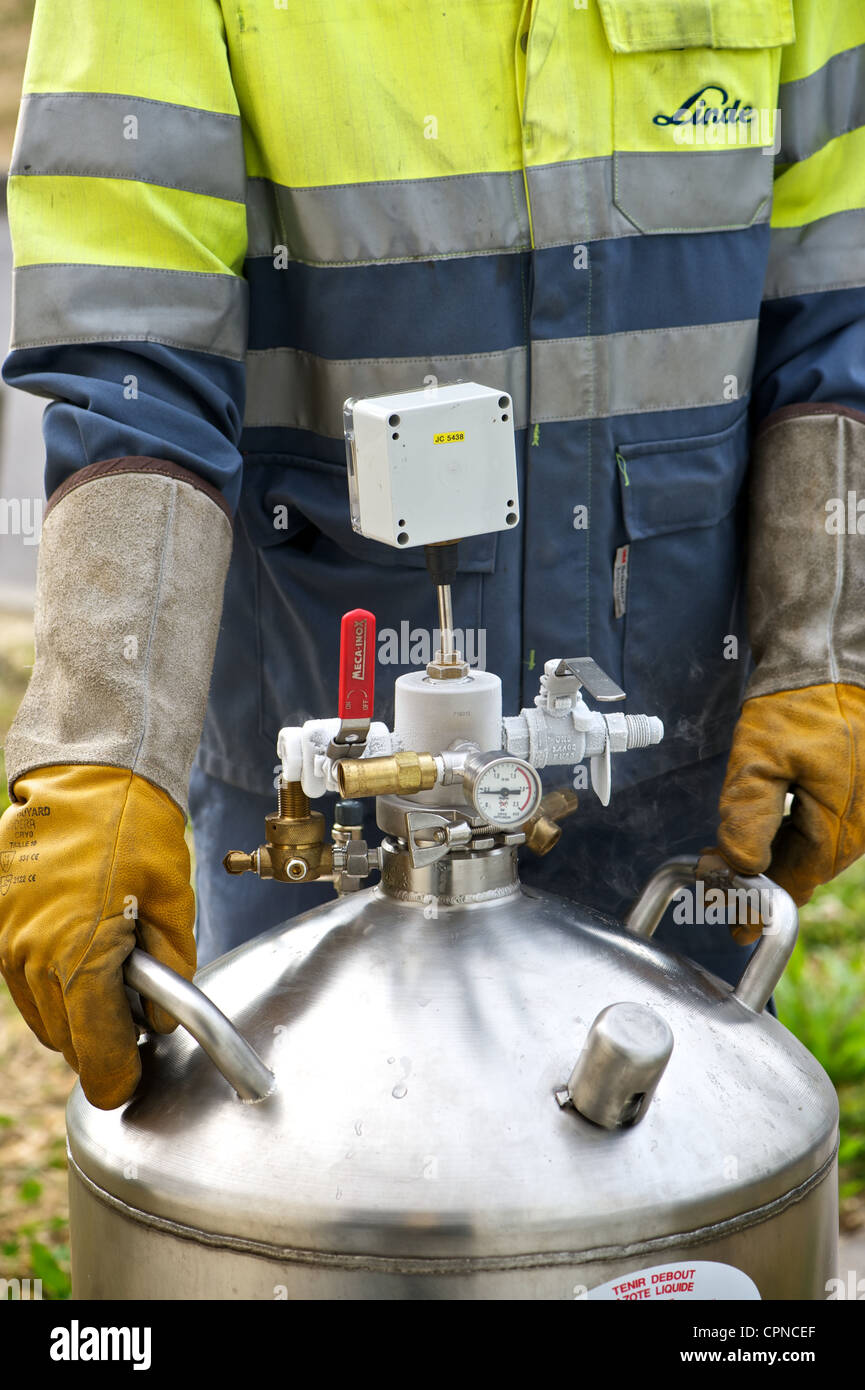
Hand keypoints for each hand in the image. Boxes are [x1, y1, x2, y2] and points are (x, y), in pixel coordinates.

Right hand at [0, 764, 195, 1108]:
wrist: (88, 776)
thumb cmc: (136, 832)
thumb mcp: (174, 905)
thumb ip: (171, 972)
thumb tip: (159, 1022)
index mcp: (79, 961)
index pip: (94, 1057)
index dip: (118, 1077)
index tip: (132, 1077)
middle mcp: (31, 960)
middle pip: (65, 1042)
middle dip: (100, 1040)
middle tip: (132, 1015)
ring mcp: (4, 942)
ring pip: (40, 1013)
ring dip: (71, 1010)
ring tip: (108, 973)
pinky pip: (21, 976)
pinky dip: (49, 979)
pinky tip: (78, 948)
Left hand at [716, 683, 864, 907]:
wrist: (828, 657)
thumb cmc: (799, 701)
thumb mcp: (760, 757)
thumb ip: (747, 814)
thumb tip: (740, 864)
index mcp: (842, 825)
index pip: (795, 882)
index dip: (759, 904)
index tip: (734, 927)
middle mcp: (862, 824)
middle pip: (807, 869)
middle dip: (765, 879)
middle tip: (720, 883)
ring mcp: (864, 807)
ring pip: (815, 849)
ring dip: (778, 856)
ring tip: (734, 860)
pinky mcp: (859, 789)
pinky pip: (825, 826)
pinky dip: (794, 834)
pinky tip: (768, 829)